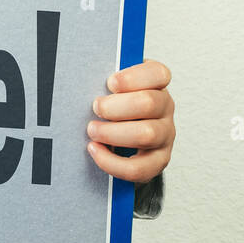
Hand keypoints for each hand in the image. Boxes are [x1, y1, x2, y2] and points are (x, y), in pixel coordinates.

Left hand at [86, 58, 173, 182]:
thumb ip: (102, 78)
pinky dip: (112, 162)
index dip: (133, 78)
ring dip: (112, 133)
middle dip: (115, 107)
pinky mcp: (158, 160)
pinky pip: (139, 168)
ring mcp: (165, 134)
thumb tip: (78, 78)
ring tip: (92, 130)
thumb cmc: (113, 101)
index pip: (158, 74)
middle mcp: (165, 107)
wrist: (120, 132)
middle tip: (95, 108)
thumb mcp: (110, 85)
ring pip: (146, 135)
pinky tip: (95, 150)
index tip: (110, 83)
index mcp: (156, 83)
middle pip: (149, 103)